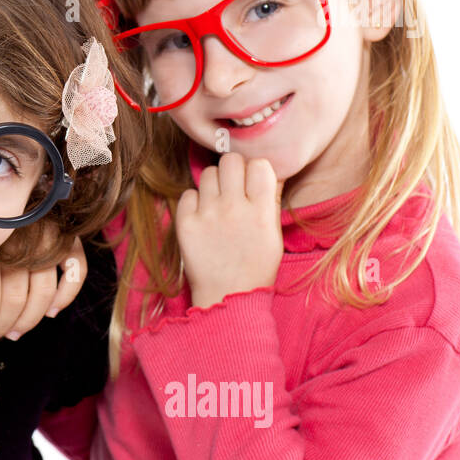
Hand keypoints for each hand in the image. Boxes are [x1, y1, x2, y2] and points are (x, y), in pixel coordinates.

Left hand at [0, 237, 87, 357]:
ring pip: (43, 293)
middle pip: (14, 298)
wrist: (10, 181)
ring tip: (13, 332)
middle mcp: (21, 238)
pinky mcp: (69, 238)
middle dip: (1, 328)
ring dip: (29, 320)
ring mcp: (49, 237)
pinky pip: (75, 271)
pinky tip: (52, 312)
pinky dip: (65, 295)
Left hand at [176, 152, 283, 308]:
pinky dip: (194, 202)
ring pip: (207, 174)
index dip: (256, 169)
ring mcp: (208, 214)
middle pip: (230, 161)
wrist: (227, 297)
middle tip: (233, 188)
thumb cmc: (255, 267)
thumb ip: (271, 200)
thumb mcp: (274, 235)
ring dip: (213, 185)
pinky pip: (188, 194)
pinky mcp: (185, 223)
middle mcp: (234, 208)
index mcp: (261, 212)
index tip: (253, 181)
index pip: (259, 165)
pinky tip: (202, 217)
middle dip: (233, 170)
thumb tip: (269, 170)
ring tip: (217, 204)